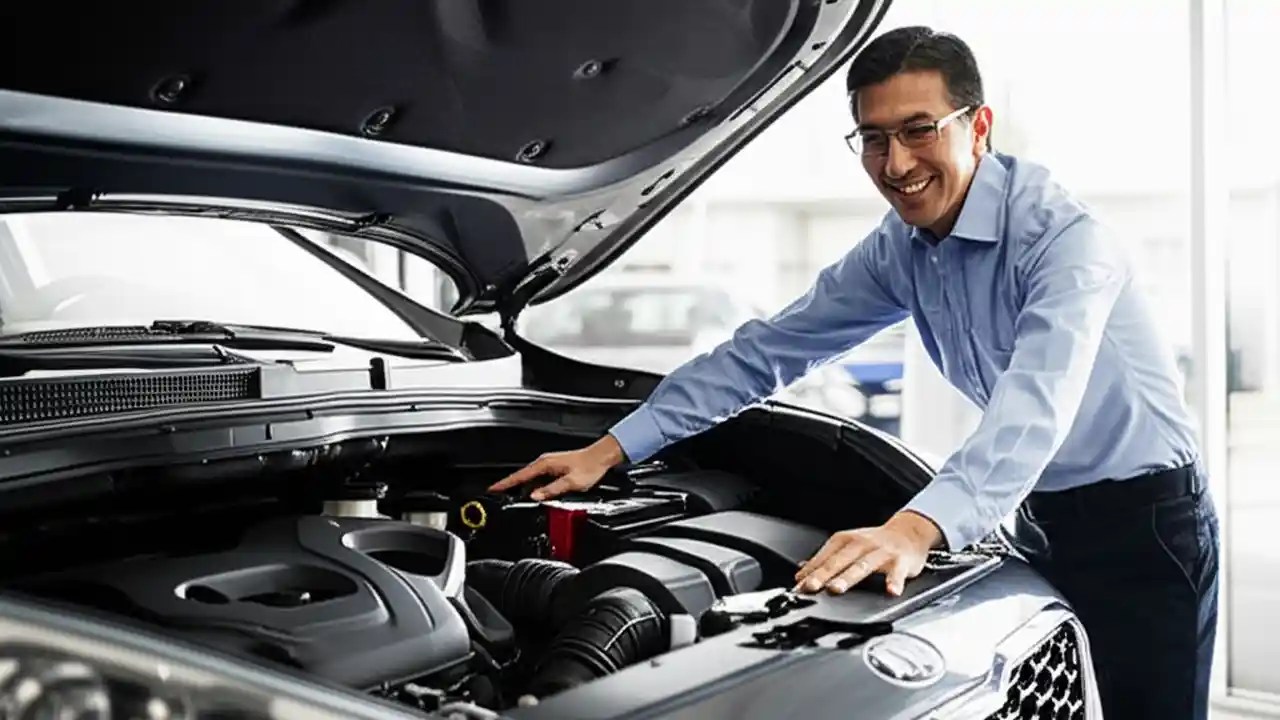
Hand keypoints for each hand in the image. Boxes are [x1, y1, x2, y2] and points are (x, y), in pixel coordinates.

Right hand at [487, 435, 625, 500]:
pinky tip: (533, 493)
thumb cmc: (590, 466)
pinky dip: (532, 485)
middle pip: (521, 477)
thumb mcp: (571, 482)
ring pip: (530, 478)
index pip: (519, 476)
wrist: (602, 457)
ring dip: (521, 486)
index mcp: (545, 464)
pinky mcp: (555, 468)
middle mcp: (545, 462)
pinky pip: (538, 478)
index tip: (493, 489)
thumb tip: (536, 496)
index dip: (505, 483)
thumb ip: (551, 490)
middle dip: (509, 486)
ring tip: (512, 496)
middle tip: (498, 495)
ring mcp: (549, 465)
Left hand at [793, 511, 941, 595]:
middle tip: (810, 587)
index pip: (824, 557)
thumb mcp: (848, 546)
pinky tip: (891, 591)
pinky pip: (897, 573)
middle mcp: (861, 544)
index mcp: (846, 541)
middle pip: (839, 561)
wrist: (909, 532)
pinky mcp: (900, 561)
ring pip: (862, 566)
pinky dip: (894, 581)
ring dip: (848, 577)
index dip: (810, 572)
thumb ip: (826, 560)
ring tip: (836, 589)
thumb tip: (802, 572)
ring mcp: (881, 552)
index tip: (797, 586)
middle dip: (823, 574)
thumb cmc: (875, 543)